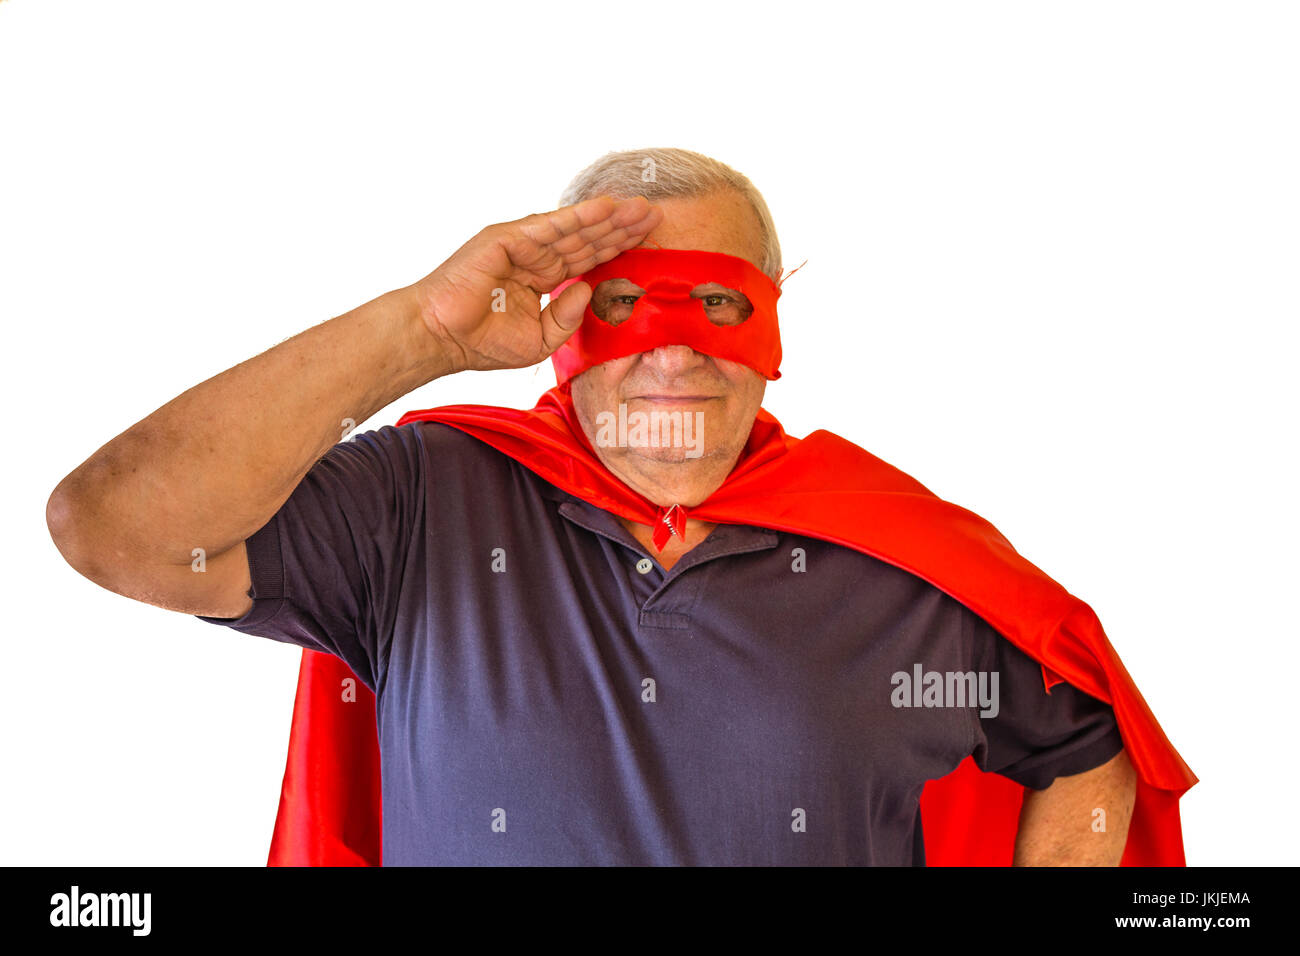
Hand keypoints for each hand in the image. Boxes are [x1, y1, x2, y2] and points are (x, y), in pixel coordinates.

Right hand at [409, 195, 662, 373]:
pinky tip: (606, 208)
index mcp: (542, 278)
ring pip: (574, 228)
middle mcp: (535, 256)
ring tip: (640, 208)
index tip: (650, 239)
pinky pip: (550, 226)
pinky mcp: (507, 238)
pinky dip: (578, 215)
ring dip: (608, 217)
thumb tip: (590, 288)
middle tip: (657, 214)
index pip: (588, 259)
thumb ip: (567, 317)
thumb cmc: (482, 342)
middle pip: (588, 238)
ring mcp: (521, 244)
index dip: (618, 248)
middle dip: (622, 227)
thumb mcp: (539, 339)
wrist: (442, 338)